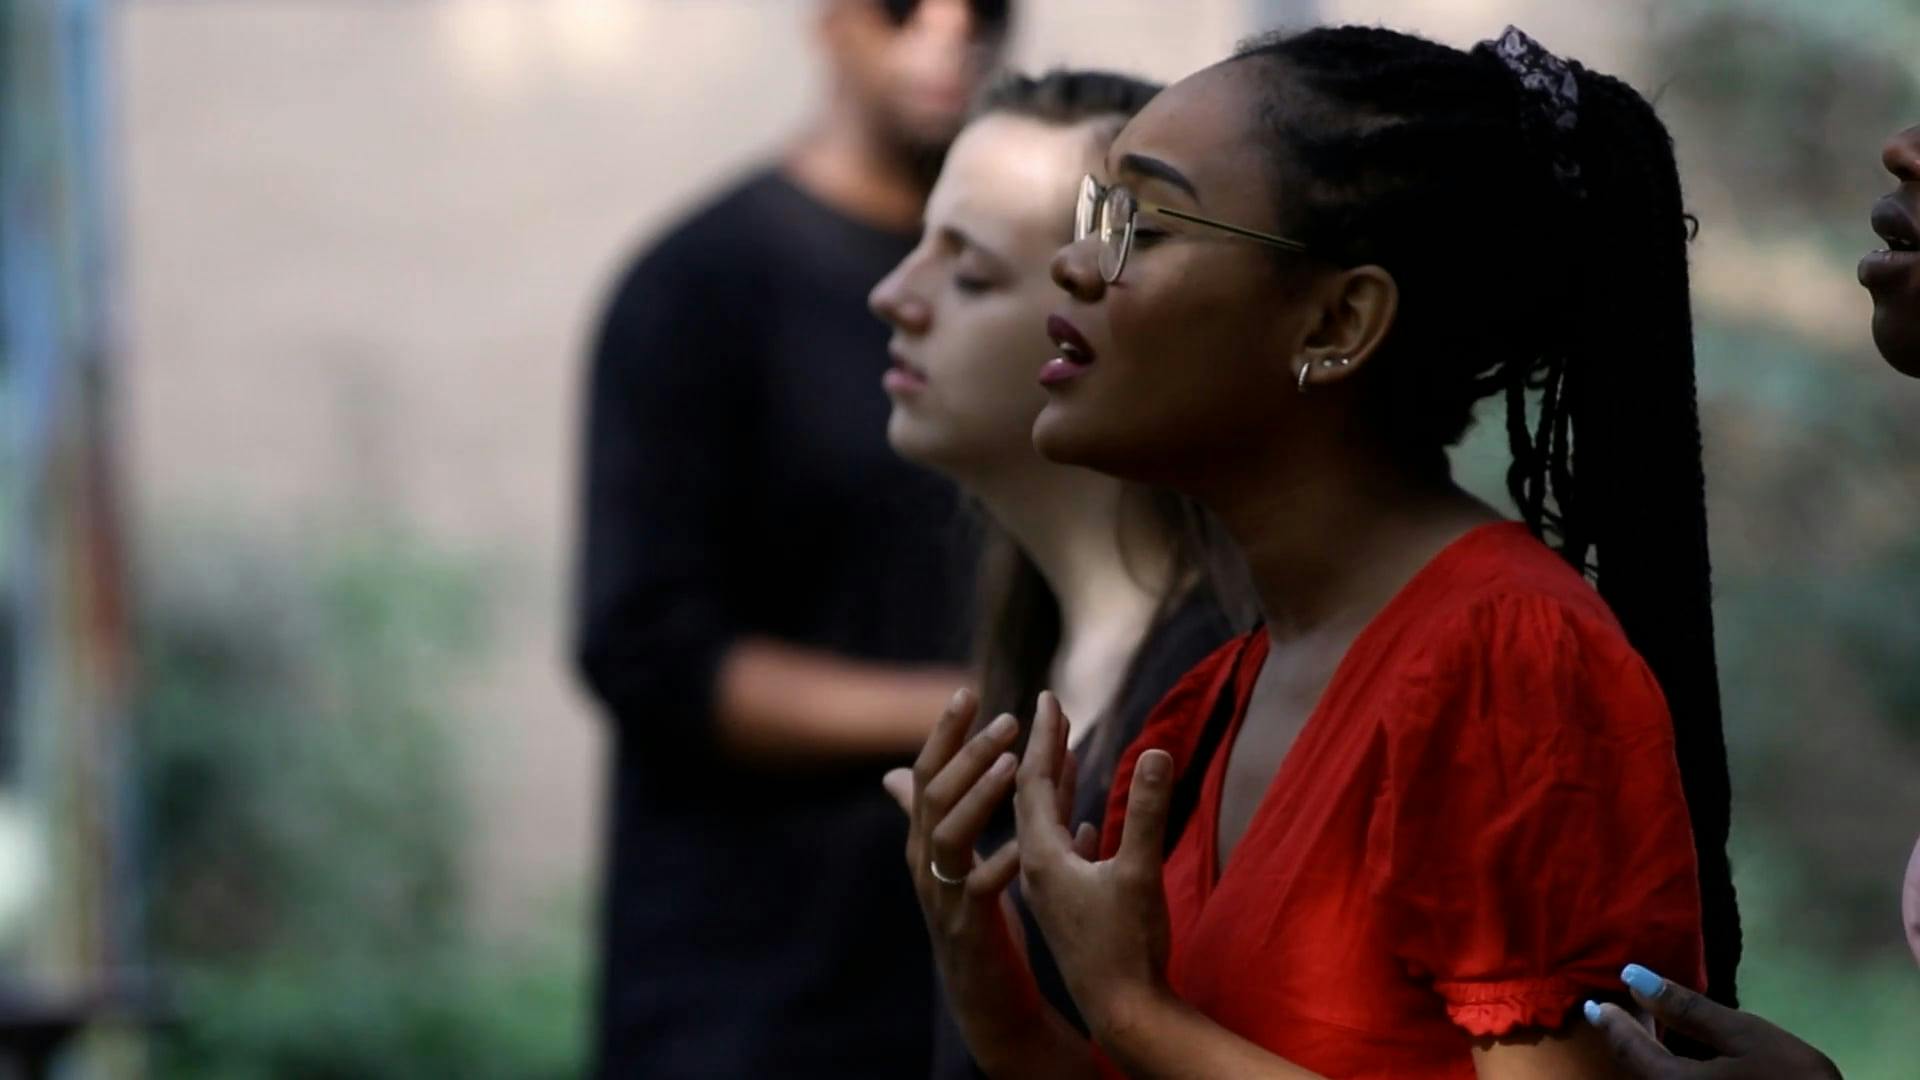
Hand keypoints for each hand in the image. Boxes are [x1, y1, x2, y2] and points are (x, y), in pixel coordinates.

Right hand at [882, 689, 1085, 1077]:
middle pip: (933, 795)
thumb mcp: (953, 860)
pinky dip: (1003, 862)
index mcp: (925, 841)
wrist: (986, 996)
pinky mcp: (970, 928)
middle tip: (1006, 719)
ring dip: (980, 796)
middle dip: (968, 753)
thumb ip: (939, 812)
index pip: (925, 773)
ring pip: (949, 834)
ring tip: (1012, 764)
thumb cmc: (975, 919)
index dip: (944, 733)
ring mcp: (943, 896)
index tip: (967, 690)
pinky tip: (1026, 843)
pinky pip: (981, 889)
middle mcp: (925, 863)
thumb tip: (895, 771)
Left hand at [1013, 690, 1175, 1045]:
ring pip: (1046, 825)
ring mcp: (1052, 889)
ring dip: (1057, 785)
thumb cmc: (1129, 945)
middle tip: (1050, 707)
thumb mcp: (1140, 872)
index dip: (1045, 738)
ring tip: (1066, 749)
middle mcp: (1038, 868)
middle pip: (1033, 797)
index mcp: (1043, 856)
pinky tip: (1084, 822)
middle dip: (1045, 751)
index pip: (1035, 782)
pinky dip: (1071, 824)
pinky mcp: (1069, 908)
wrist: (1123, 1010)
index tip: (1049, 695)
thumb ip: (1145, 811)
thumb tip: (1156, 751)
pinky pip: (1062, 852)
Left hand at [1585, 964, 1841, 1078]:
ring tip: (1650, 1030)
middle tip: (1622, 1012)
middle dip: (1628, 1040)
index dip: (1610, 1021)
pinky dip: (1669, 1071)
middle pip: (1636, 1069)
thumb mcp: (1745, 1035)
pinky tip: (1682, 1060)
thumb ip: (1687, 1008)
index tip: (1597, 1002)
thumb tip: (1634, 978)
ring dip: (1649, 1058)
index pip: (1626, 1048)